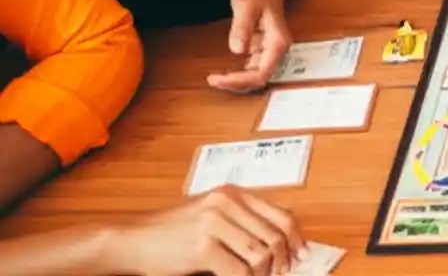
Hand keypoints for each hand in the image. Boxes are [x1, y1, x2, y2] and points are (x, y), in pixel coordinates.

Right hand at [113, 186, 305, 275]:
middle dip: (283, 260)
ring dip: (263, 274)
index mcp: (232, 193)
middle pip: (274, 236)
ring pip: (260, 255)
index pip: (280, 214)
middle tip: (281, 273)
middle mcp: (226, 203)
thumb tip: (279, 243)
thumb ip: (241, 221)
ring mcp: (214, 223)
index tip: (302, 254)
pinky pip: (238, 271)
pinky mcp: (202, 247)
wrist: (133, 240)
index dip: (296, 238)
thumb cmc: (171, 232)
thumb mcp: (211, 215)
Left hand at [207, 0, 291, 92]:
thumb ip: (241, 27)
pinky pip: (252, 69)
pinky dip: (239, 75)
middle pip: (260, 79)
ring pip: (256, 77)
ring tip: (216, 79)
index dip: (241, 81)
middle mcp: (276, 50)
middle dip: (238, 84)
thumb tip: (237, 49)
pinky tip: (225, 73)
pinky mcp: (262, 49)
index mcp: (277, 42)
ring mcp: (269, 50)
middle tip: (214, 80)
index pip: (262, 73)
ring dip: (238, 82)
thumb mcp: (245, 4)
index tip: (220, 78)